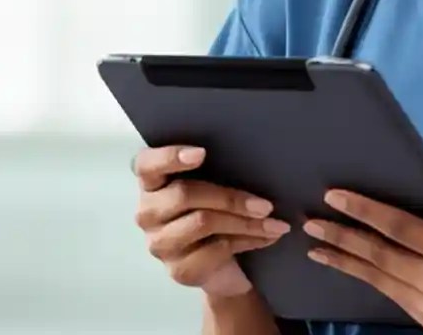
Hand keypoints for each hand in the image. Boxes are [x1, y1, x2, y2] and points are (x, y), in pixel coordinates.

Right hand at [133, 146, 290, 297]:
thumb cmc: (217, 214)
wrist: (221, 270)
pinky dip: (248, 241)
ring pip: (203, 222)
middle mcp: (148, 213)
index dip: (169, 157)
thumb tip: (254, 156)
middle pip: (184, 195)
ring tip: (276, 224)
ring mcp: (161, 243)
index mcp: (153, 184)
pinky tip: (267, 238)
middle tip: (266, 204)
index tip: (202, 153)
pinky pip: (215, 250)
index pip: (146, 165)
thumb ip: (216, 171)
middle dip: (229, 197)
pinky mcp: (180, 269)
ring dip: (246, 222)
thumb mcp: (214, 189)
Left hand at [303, 151, 422, 332]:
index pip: (398, 228)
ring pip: (379, 281)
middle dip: (340, 239)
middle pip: (379, 257)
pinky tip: (352, 268)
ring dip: (346, 263)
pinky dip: (369, 280)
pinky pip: (393, 297)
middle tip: (310, 223)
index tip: (334, 197)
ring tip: (317, 248)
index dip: (363, 211)